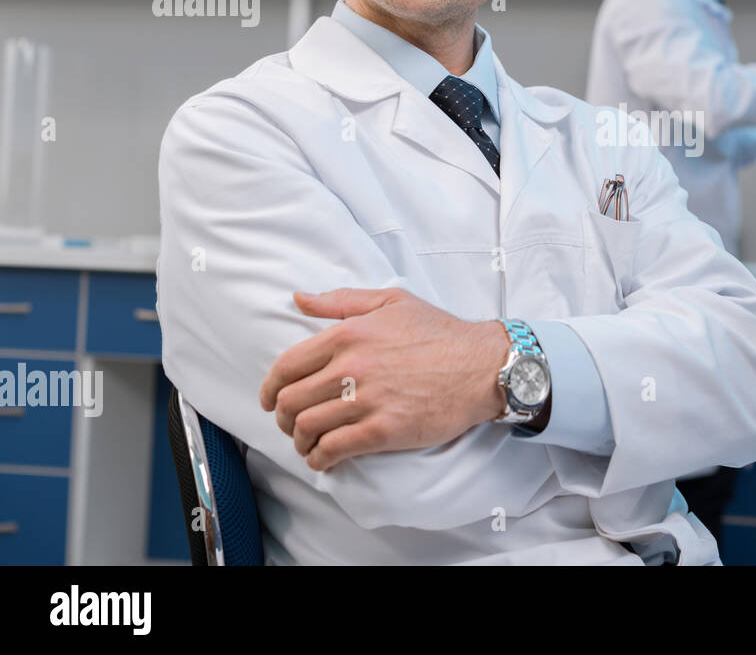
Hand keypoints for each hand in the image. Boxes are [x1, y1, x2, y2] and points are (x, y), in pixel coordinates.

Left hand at [259, 287, 509, 470]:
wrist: (482, 366)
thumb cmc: (440, 333)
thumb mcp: (391, 301)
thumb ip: (341, 301)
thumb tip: (298, 299)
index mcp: (347, 334)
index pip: (286, 367)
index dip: (270, 389)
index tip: (271, 400)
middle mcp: (351, 367)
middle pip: (291, 401)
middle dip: (284, 419)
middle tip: (292, 424)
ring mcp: (366, 400)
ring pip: (307, 428)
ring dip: (301, 442)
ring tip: (308, 444)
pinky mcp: (383, 430)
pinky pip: (333, 450)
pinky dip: (320, 459)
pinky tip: (323, 460)